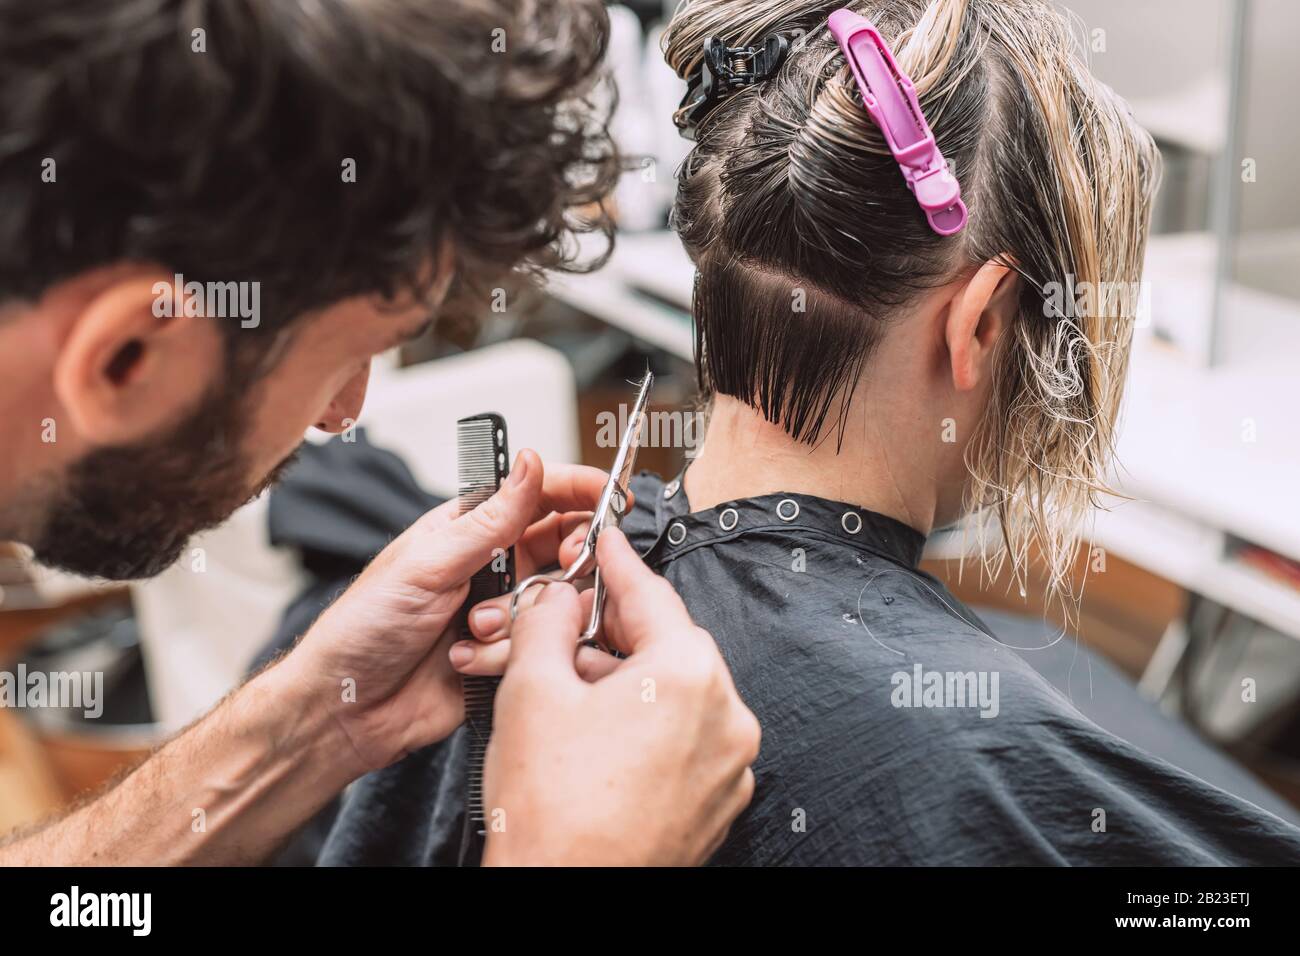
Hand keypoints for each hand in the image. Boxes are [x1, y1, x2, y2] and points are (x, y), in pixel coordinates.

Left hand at [279, 450, 605, 775]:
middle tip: (566, 563)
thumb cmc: (366, 626)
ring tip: (475, 626)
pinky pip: (542, 645)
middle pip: (561, 545)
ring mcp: (502, 610)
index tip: (613, 495)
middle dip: (569, 555)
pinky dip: (511, 652)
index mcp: (469, 529)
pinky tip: (471, 659)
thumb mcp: (429, 563)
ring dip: (522, 614)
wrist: (348, 707)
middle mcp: (491, 566)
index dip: (580, 490)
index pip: (539, 494)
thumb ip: (491, 518)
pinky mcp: (508, 655)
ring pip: (555, 599)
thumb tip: (531, 463)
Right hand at [480, 528, 759, 865]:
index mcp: (687, 675)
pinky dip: (650, 725)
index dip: (616, 562)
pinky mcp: (719, 800)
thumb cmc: (548, 811)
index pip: (650, 594)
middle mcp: (726, 715)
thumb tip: (557, 597)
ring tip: (571, 694)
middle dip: (614, 632)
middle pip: (668, 644)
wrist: (563, 896)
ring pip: (677, 693)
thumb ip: (547, 620)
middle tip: (568, 627)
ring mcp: (729, 764)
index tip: (605, 541)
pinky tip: (600, 737)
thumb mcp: (531, 689)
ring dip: (628, 682)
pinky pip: (687, 738)